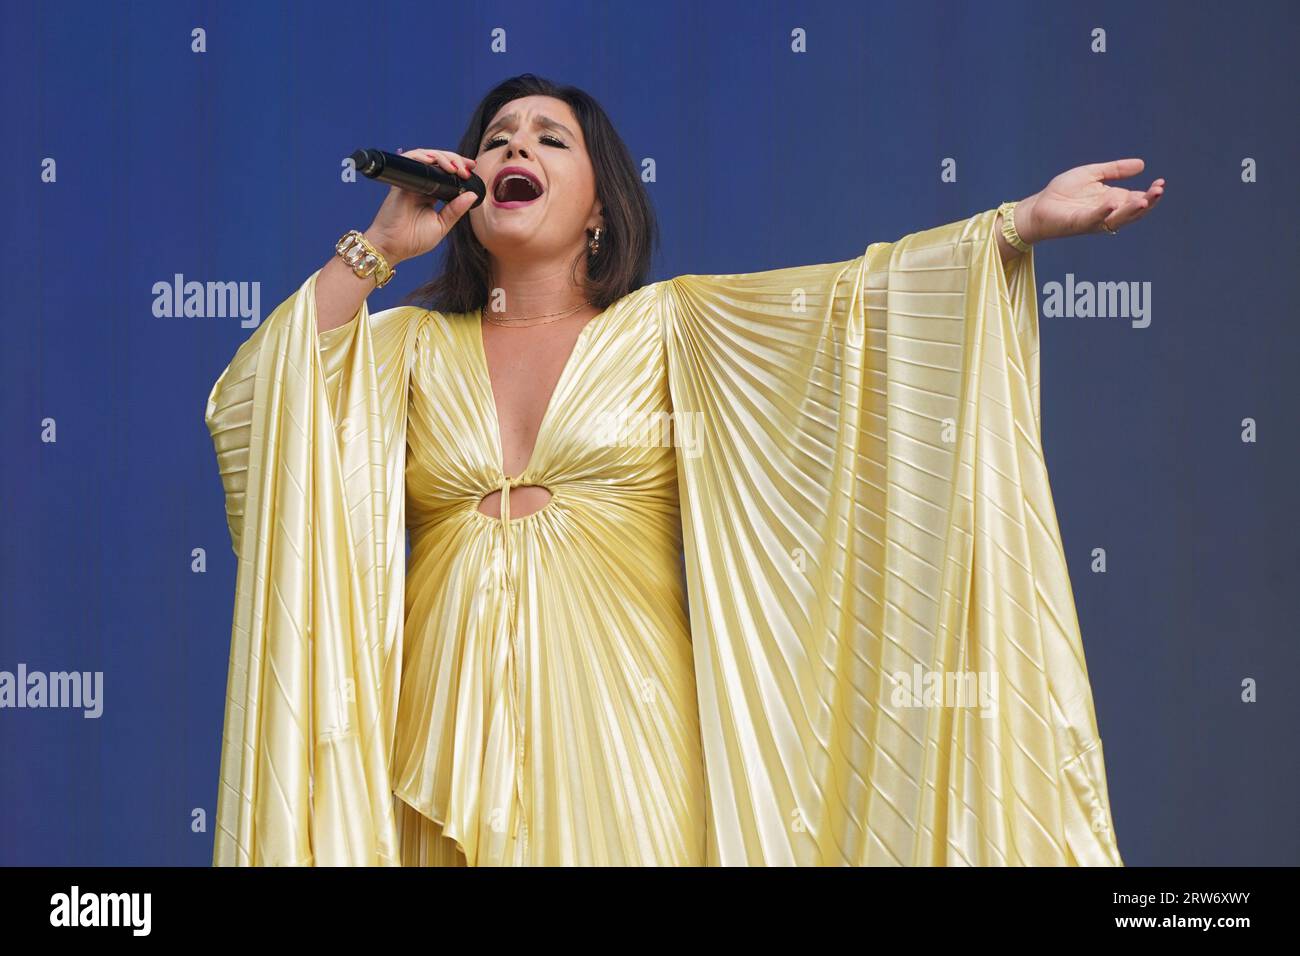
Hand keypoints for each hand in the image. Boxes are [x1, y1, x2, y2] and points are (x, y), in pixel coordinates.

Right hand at [363, 148, 478, 264]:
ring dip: (442, 157)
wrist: (392, 247)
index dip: (459, 166)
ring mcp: (411, 182)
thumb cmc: (414, 240)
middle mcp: (421, 185)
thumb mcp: (442, 225)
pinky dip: (421, 156)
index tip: (472, 167)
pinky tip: (433, 161)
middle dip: (454, 159)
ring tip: (454, 167)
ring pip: (426, 157)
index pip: (447, 174)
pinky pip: (410, 160)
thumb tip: (472, 195)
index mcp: (432, 194)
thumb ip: (456, 210)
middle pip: (438, 162)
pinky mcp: (400, 181)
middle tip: (467, 166)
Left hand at [1017, 158, 1165, 243]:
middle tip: (1159, 191)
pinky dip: (1103, 212)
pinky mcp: (1079, 223)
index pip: (1137, 199)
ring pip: (1118, 219)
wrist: (1038, 206)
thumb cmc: (1063, 192)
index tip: (1161, 183)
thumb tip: (1142, 164)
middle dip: (1148, 202)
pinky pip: (1094, 219)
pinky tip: (1112, 203)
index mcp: (1113, 200)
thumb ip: (1115, 169)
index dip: (1150, 193)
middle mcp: (1107, 212)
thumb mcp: (1093, 174)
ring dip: (1132, 210)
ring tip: (1144, 200)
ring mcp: (1094, 220)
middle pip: (1133, 211)